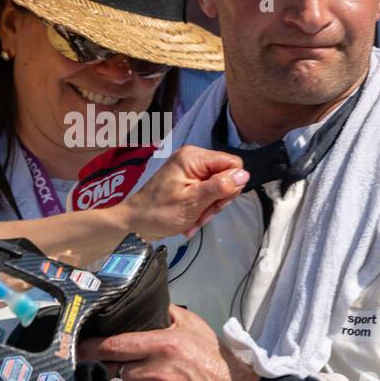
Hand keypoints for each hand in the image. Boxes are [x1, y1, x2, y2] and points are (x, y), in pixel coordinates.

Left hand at [77, 305, 258, 380]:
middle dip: (96, 366)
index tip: (79, 346)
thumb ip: (166, 313)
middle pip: (108, 370)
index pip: (113, 346)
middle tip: (88, 363)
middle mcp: (155, 372)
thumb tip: (144, 304)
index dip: (90, 347)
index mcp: (162, 345)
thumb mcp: (193, 326)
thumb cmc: (214, 359)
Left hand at [116, 146, 246, 239]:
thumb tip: (244, 175)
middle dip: (218, 200)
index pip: (233, 164)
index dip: (231, 185)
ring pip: (218, 188)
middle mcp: (194, 159)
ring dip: (209, 208)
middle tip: (203, 214)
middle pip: (226, 176)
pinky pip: (207, 194)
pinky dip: (202, 209)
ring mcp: (190, 171)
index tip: (217, 202)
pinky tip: (191, 220)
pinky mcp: (188, 182)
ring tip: (194, 219)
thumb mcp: (193, 202)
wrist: (134, 223)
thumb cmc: (160, 212)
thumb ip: (219, 187)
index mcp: (194, 157)